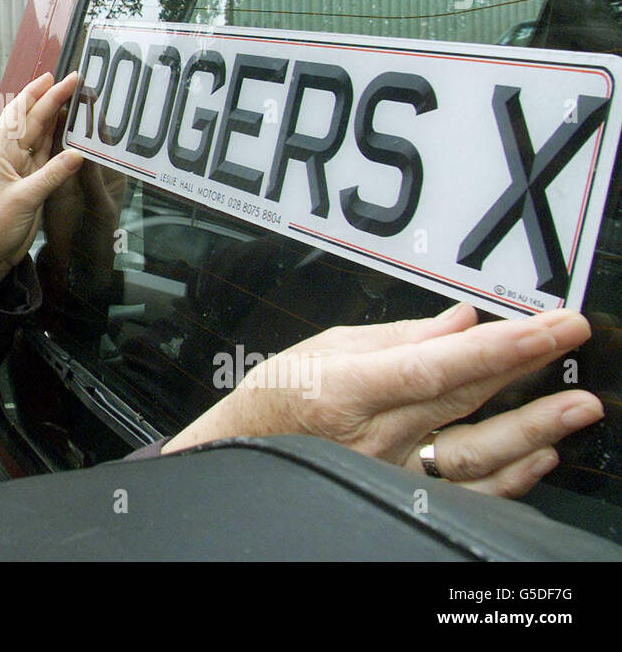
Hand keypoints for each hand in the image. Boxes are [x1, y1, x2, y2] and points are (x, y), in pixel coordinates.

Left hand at [0, 71, 84, 288]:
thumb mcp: (23, 200)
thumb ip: (51, 175)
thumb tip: (77, 154)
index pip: (21, 115)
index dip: (37, 94)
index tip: (56, 78)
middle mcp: (10, 153)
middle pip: (34, 119)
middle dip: (53, 98)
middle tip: (75, 80)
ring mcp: (23, 165)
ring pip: (43, 132)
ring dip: (59, 115)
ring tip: (78, 98)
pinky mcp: (34, 178)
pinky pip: (49, 151)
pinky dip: (62, 138)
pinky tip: (74, 128)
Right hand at [161, 303, 602, 496]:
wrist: (242, 457)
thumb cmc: (276, 400)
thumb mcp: (323, 349)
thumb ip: (396, 337)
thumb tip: (460, 323)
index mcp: (345, 391)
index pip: (436, 365)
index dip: (499, 345)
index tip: (548, 323)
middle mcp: (370, 437)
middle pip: (463, 399)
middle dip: (528, 366)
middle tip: (574, 337)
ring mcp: (388, 473)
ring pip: (474, 454)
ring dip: (533, 429)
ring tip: (577, 406)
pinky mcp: (400, 496)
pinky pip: (465, 493)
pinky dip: (509, 476)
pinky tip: (540, 454)